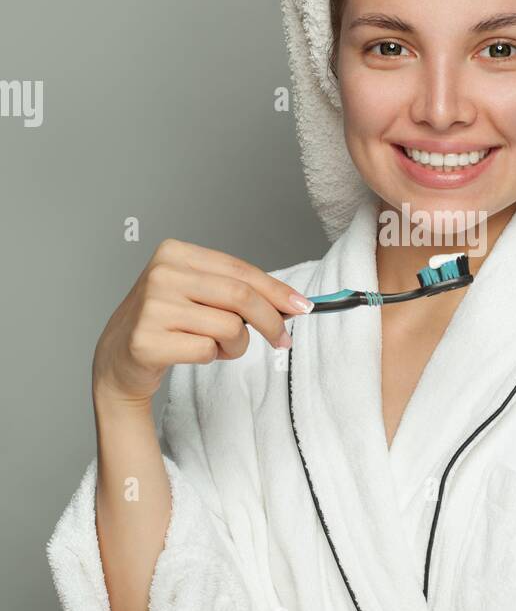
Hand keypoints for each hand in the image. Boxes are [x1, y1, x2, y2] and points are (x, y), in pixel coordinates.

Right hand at [91, 238, 312, 406]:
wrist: (118, 357)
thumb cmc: (167, 322)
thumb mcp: (198, 293)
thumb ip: (237, 291)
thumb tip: (290, 303)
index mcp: (175, 253)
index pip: (240, 270)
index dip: (277, 290)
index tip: (302, 307)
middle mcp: (161, 274)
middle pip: (240, 297)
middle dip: (271, 321)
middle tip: (282, 339)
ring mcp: (152, 307)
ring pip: (229, 327)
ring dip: (237, 346)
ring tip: (219, 347)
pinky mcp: (147, 341)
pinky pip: (207, 351)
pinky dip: (212, 357)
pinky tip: (193, 353)